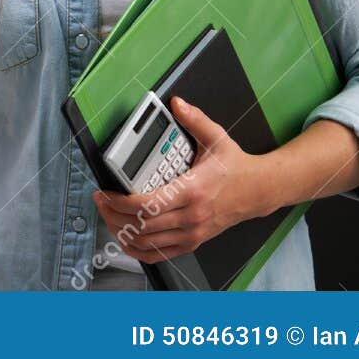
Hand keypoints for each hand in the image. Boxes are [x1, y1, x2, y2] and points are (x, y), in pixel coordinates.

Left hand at [92, 96, 274, 263]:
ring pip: (148, 242)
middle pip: (142, 225)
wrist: (259, 191)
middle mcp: (191, 216)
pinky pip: (160, 254)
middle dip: (113, 215)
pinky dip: (139, 250)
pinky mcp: (193, 242)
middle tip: (99, 202)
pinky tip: (126, 239)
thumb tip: (176, 104)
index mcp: (192, 191)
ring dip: (122, 232)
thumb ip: (194, 119)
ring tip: (108, 216)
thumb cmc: (235, 167)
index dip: (120, 202)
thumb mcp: (217, 138)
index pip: (148, 204)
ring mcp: (192, 233)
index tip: (104, 194)